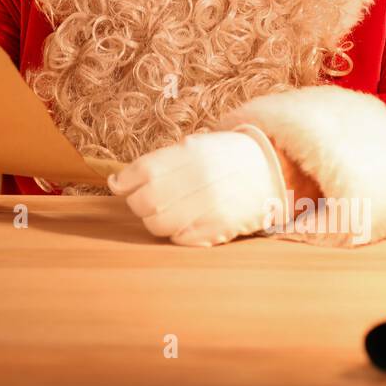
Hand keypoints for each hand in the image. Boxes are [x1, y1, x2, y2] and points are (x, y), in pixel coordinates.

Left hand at [107, 130, 284, 246]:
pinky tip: (186, 222)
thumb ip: (157, 163)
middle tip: (147, 200)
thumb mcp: (193, 147)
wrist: (269, 169)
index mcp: (191, 153)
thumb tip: (116, 182)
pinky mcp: (220, 228)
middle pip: (145, 202)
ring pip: (158, 224)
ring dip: (155, 221)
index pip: (142, 172)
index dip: (124, 182)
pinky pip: (180, 239)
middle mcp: (200, 178)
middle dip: (138, 204)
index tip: (120, 185)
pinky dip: (176, 234)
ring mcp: (211, 205)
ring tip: (168, 211)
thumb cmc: (222, 158)